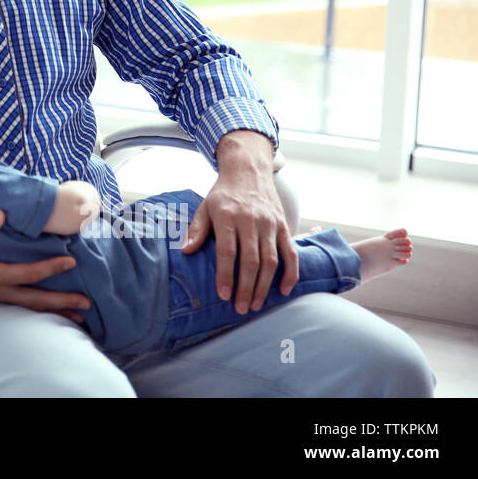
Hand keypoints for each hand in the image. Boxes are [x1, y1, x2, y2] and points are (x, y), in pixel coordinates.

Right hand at [0, 210, 90, 321]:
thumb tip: (0, 214)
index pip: (28, 273)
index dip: (51, 267)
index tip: (71, 261)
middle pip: (36, 300)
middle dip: (63, 303)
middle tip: (87, 305)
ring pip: (29, 307)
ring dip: (54, 311)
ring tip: (76, 316)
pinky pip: (19, 308)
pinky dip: (36, 309)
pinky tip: (43, 309)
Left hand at [180, 130, 297, 314]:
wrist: (248, 170)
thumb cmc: (223, 193)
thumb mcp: (205, 206)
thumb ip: (197, 230)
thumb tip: (186, 251)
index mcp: (228, 216)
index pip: (227, 251)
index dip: (225, 275)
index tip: (223, 295)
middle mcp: (250, 220)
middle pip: (250, 260)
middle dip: (245, 287)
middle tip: (241, 308)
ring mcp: (270, 223)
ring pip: (270, 260)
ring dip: (264, 286)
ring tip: (256, 305)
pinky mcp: (284, 226)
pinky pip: (290, 253)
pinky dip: (290, 273)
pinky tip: (283, 290)